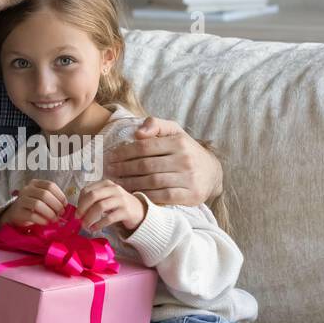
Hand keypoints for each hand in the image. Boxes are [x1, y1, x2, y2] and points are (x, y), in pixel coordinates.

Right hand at [0, 179, 67, 227]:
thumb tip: (65, 207)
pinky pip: (32, 215)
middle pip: (45, 194)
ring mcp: (21, 200)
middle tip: (61, 213)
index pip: (50, 185)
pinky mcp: (18, 212)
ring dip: (49, 213)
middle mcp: (27, 189)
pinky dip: (42, 220)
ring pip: (38, 204)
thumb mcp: (41, 198)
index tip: (65, 205)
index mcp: (35, 183)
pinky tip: (46, 222)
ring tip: (54, 219)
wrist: (15, 214)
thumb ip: (52, 199)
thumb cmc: (32, 206)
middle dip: (56, 205)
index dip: (60, 195)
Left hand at [75, 179, 145, 233]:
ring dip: (89, 217)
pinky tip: (94, 228)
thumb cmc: (119, 204)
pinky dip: (99, 224)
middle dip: (82, 208)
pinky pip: (109, 218)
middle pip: (92, 196)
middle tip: (78, 218)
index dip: (80, 201)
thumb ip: (95, 199)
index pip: (87, 190)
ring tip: (85, 225)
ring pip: (100, 206)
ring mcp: (121, 200)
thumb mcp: (107, 197)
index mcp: (106, 184)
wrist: (139, 211)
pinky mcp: (125, 212)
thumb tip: (78, 210)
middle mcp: (114, 189)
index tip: (77, 211)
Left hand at [103, 116, 221, 205]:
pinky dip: (146, 195)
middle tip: (111, 171)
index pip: (145, 146)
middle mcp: (185, 160)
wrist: (212, 173)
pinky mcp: (191, 195)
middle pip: (146, 165)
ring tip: (118, 182)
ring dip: (131, 183)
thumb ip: (156, 125)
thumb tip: (138, 132)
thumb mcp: (175, 132)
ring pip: (152, 182)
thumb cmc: (187, 151)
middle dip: (124, 169)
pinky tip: (134, 193)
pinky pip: (163, 197)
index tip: (111, 157)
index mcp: (179, 142)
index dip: (125, 152)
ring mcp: (189, 179)